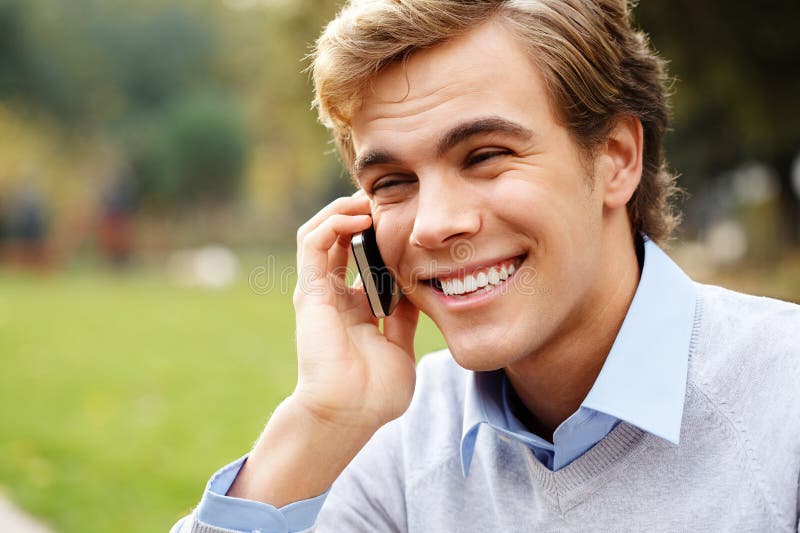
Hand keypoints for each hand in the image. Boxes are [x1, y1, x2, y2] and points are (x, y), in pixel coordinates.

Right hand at [291, 192, 419, 432]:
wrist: (349, 414)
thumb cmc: (373, 393)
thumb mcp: (400, 349)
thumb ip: (404, 318)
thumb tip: (416, 291)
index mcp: (354, 309)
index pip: (362, 259)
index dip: (380, 235)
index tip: (406, 219)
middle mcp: (334, 296)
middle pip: (342, 240)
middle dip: (363, 215)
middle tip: (389, 198)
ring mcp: (319, 292)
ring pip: (321, 233)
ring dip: (344, 210)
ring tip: (370, 200)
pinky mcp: (309, 290)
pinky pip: (312, 243)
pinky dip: (332, 222)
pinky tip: (357, 215)